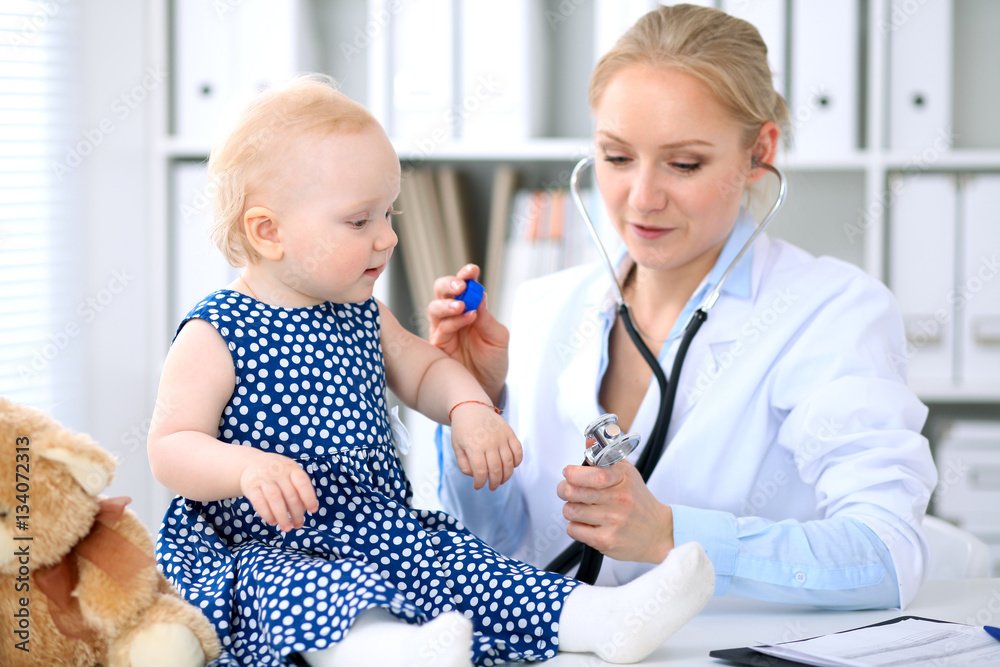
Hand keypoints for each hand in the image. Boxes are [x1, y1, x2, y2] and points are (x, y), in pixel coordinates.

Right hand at [240, 453, 318, 531]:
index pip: (302, 482)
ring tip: (287, 528)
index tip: (313, 511)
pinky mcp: (250, 486)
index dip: (309, 497)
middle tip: (298, 525)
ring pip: (275, 499)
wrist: (251, 463)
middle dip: (296, 513)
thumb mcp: (290, 474)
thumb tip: (303, 511)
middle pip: (290, 494)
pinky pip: (259, 502)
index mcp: (291, 468)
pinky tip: (272, 522)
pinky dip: (267, 514)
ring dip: (282, 516)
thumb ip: (298, 489)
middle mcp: (278, 471)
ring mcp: (263, 478)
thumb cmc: (278, 474)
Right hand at [428, 264, 508, 404]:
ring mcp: (443, 330)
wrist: (487, 389)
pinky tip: (467, 318)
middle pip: (442, 291)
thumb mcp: (498, 338)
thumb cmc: (493, 361)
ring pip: (435, 308)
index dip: (465, 275)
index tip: (472, 270)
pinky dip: (453, 321)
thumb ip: (488, 318)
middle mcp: (453, 316)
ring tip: (462, 305)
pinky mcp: (436, 346)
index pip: (464, 286)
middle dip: (449, 284)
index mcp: (470, 308)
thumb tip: (480, 296)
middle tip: (461, 286)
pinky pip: (440, 329)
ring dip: (447, 304)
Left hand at [449, 403, 523, 490]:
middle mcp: (489, 441)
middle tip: (491, 487)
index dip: (479, 483)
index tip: (478, 486)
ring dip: (506, 476)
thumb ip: (463, 464)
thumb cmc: (462, 429)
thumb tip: (475, 475)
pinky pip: (518, 451)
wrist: (471, 407)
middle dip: (494, 482)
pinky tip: (511, 467)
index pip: (480, 471)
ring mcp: (501, 437)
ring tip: (501, 480)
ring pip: (509, 463)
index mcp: (474, 446)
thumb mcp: (456, 446)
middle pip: (496, 469)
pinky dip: (517, 462)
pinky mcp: (509, 432)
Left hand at [557, 461, 673, 562]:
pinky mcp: (606, 541)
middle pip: (573, 491)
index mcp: (623, 479)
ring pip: (570, 511)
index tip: (569, 473)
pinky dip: (575, 526)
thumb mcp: (627, 473)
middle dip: (564, 489)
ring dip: (571, 509)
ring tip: (582, 508)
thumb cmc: (638, 501)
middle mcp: (619, 499)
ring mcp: (613, 521)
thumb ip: (605, 456)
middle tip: (569, 490)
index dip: (573, 473)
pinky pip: (573, 530)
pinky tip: (587, 523)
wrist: (658, 532)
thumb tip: (588, 441)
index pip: (593, 474)